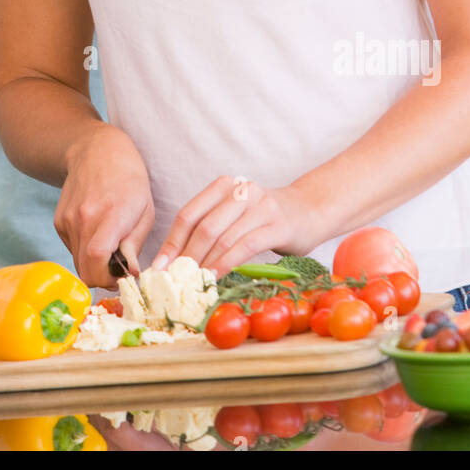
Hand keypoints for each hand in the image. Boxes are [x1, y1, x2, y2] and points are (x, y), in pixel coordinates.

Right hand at [56, 125, 154, 287]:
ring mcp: (67, 219)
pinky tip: (95, 233)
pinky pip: (72, 249)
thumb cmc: (129, 179)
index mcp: (110, 214)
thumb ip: (135, 244)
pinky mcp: (59, 221)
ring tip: (108, 246)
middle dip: (102, 278)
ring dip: (93, 264)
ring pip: (77, 263)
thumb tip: (130, 274)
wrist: (96, 151)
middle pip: (85, 270)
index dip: (109, 278)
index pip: (97, 258)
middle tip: (117, 269)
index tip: (122, 277)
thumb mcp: (145, 210)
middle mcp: (83, 218)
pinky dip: (84, 251)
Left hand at [151, 177, 317, 276]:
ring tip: (192, 283)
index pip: (189, 214)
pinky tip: (216, 277)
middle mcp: (240, 190)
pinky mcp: (278, 225)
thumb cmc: (266, 218)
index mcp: (224, 186)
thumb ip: (212, 228)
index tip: (159, 266)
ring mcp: (261, 206)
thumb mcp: (236, 214)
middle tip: (174, 281)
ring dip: (204, 263)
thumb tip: (177, 262)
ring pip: (223, 236)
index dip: (171, 241)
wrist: (310, 210)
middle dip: (185, 256)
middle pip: (203, 226)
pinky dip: (226, 263)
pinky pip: (245, 245)